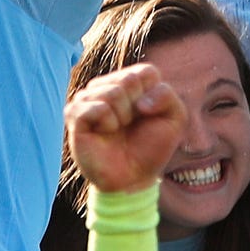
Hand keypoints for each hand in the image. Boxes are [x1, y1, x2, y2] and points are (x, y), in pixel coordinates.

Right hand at [66, 64, 191, 192]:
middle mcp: (107, 86)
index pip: (146, 72)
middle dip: (137, 107)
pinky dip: (108, 123)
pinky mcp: (75, 115)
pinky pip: (97, 107)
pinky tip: (104, 133)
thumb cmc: (151, 147)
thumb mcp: (174, 118)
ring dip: (122, 117)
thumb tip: (140, 101)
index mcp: (130, 82)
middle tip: (131, 125)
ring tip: (117, 130)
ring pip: (112, 92)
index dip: (153, 97)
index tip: (149, 116)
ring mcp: (88, 99)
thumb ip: (166, 95)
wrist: (133, 178)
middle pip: (129, 80)